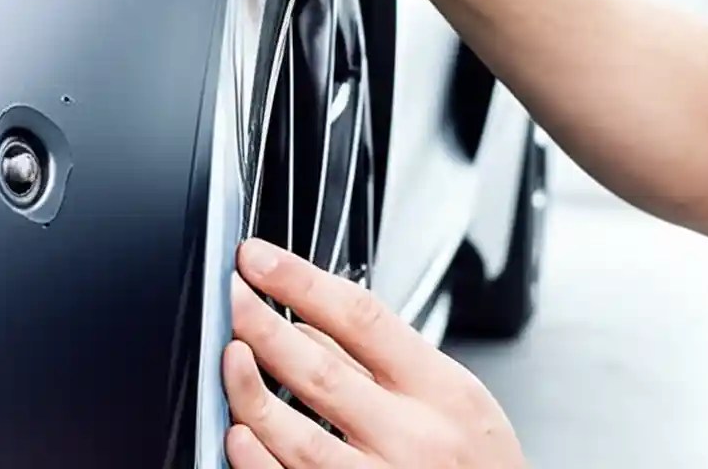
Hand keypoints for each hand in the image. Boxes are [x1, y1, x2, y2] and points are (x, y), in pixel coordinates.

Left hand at [224, 239, 526, 467]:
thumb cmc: (480, 463)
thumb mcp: (456, 396)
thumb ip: (386, 359)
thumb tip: (308, 320)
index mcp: (441, 390)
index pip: (361, 318)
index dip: (301, 282)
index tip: (259, 260)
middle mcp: (413, 437)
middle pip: (321, 371)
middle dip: (264, 327)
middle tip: (230, 296)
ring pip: (299, 436)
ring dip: (251, 392)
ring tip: (228, 356)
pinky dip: (258, 460)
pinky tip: (237, 433)